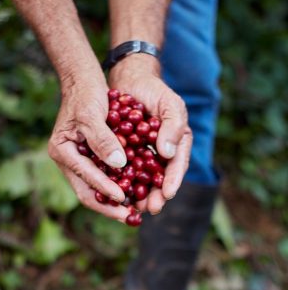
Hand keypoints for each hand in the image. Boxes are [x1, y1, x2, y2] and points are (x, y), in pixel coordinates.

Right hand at [48, 74, 132, 221]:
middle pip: (86, 191)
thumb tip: (118, 165)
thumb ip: (103, 140)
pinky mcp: (88, 157)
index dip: (106, 189)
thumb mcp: (93, 114)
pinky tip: (133, 191)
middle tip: (129, 216)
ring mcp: (77, 160)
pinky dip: (116, 185)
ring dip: (113, 199)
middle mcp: (67, 160)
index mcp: (61, 151)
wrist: (83, 80)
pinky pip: (102, 176)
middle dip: (108, 205)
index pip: (85, 178)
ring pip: (95, 187)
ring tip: (132, 210)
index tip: (125, 200)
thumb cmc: (86, 94)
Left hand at [108, 56, 191, 214]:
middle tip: (150, 208)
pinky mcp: (122, 155)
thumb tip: (168, 154)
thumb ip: (173, 126)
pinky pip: (121, 172)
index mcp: (177, 143)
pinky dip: (119, 182)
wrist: (128, 81)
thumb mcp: (169, 104)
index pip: (177, 166)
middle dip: (155, 195)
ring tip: (133, 208)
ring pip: (140, 180)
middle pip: (159, 179)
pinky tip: (114, 194)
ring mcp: (142, 155)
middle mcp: (160, 153)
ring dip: (137, 195)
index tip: (168, 194)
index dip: (173, 181)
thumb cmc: (153, 92)